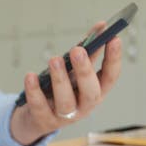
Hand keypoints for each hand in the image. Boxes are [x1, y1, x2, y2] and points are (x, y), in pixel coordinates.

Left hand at [9, 22, 122, 145]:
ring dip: (60, 79)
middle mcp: (84, 106)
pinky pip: (39, 106)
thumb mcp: (75, 72)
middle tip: (78, 51)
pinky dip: (34, 91)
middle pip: (90, 92)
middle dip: (85, 71)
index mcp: (96, 92)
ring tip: (54, 60)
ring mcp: (65, 116)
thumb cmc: (61, 90)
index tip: (114, 38)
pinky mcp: (44, 120)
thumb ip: (88, 51)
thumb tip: (101, 26)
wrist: (37, 118)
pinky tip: (30, 76)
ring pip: (65, 101)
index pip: (111, 77)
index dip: (114, 59)